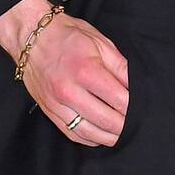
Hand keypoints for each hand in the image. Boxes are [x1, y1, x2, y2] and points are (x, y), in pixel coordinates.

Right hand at [17, 13, 131, 146]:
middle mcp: (69, 91)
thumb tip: (136, 86)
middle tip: (136, 125)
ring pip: (89, 133)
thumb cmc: (66, 35)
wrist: (31, 37)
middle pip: (106, 120)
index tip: (143, 109)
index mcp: (86, 71)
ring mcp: (56, 104)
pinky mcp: (49, 111)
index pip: (119, 100)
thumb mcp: (100, 42)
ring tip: (121, 134)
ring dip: (109, 137)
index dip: (134, 107)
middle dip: (125, 126)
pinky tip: (100, 136)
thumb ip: (120, 67)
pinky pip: (72, 133)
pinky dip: (89, 139)